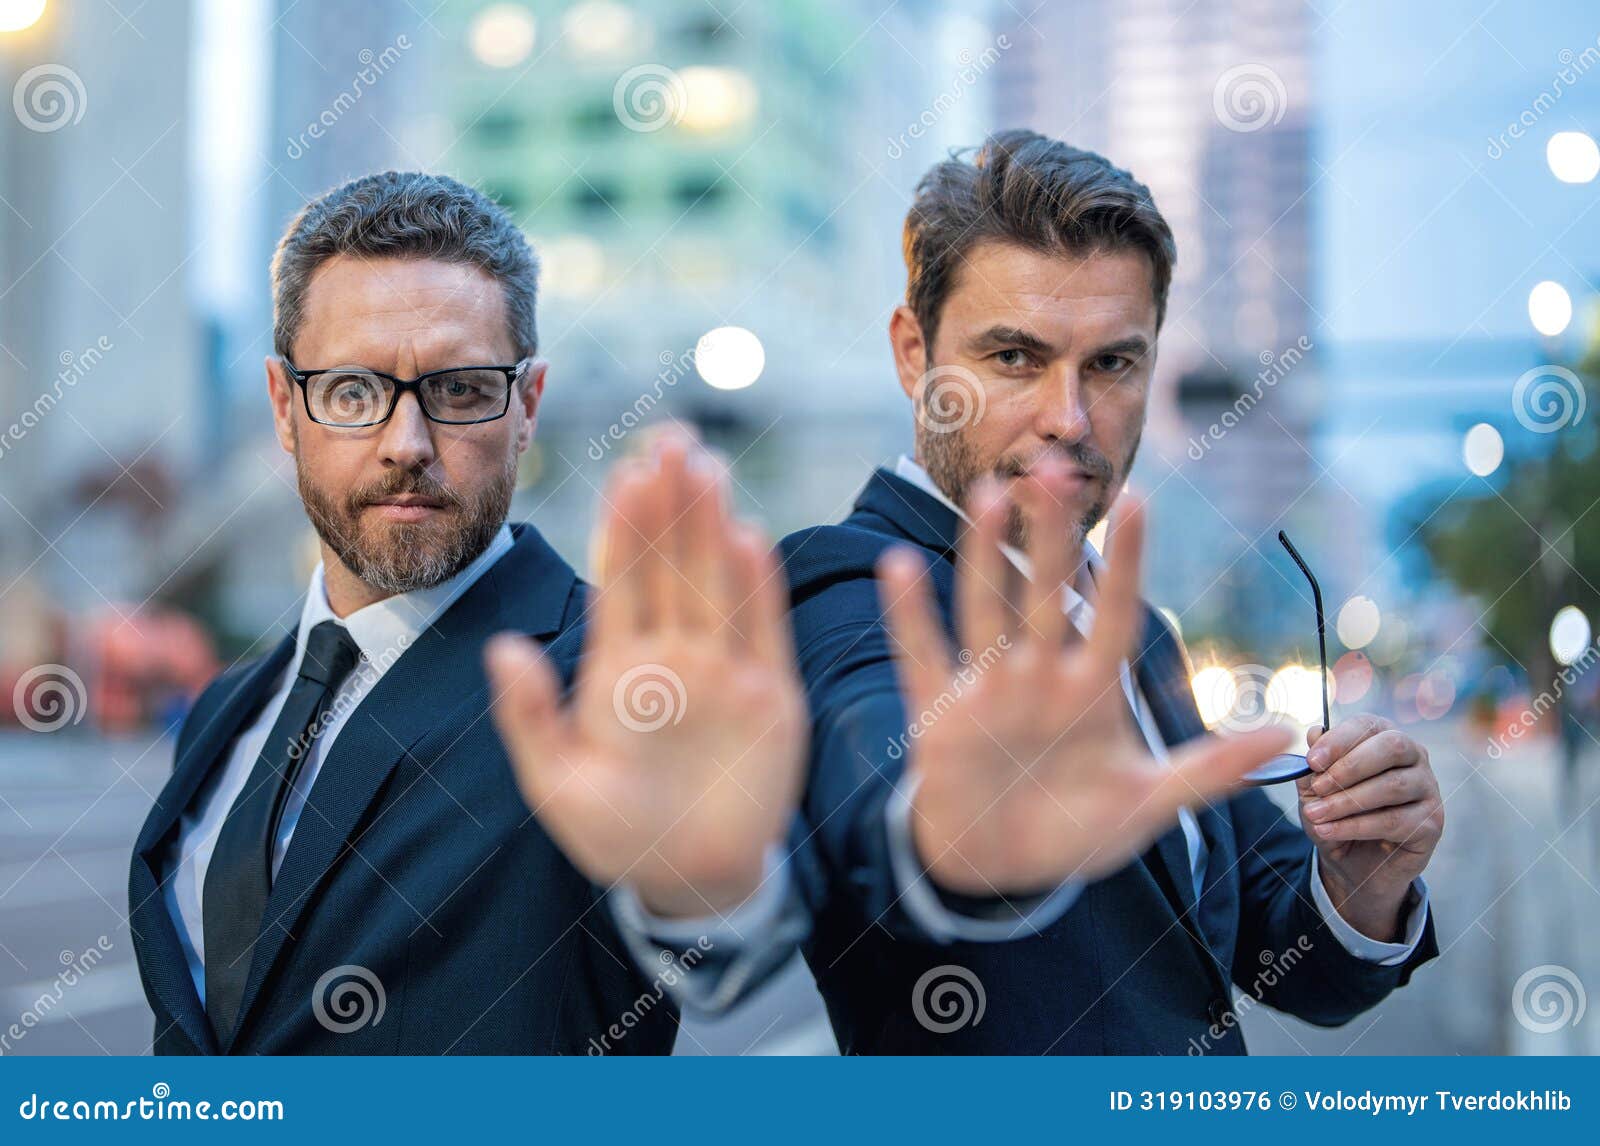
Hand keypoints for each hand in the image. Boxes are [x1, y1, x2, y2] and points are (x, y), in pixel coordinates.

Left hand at [486, 432, 806, 917]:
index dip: (623, 526)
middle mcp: (672, 656)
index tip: (623, 471)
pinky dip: (758, 588)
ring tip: (707, 469)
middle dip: (670, 503)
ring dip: (712, 528)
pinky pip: (763, 631)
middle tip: (671, 438)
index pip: (620, 580)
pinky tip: (749, 537)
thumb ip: (532, 717)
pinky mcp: (770, 696)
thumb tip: (501, 648)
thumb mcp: (558, 783)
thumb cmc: (616, 835)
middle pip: (671, 565)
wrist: (692, 882)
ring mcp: (723, 672)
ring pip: (716, 583)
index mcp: (618, 667)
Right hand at [876, 458, 1290, 896]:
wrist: (1000, 866)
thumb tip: (1289, 734)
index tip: (1137, 501)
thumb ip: (1211, 770)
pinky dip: (910, 615)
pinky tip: (898, 564)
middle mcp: (1039, 676)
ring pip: (986, 610)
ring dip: (985, 556)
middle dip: (1050, 537)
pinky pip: (922, 656)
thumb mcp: (1149, 804)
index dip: (1124, 562)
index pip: (1114, 613)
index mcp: (1091, 690)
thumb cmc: (1075, 829)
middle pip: (1046, 595)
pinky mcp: (939, 713)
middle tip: (1054, 471)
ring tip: (989, 496)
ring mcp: (987, 690)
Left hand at [1298, 715, 1442, 940]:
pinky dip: (1355, 826)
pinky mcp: (1431, 822)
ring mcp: (1428, 788)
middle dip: (1350, 766)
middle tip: (1319, 787)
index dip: (1339, 740)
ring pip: (1393, 786)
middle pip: (1392, 746)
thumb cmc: (1336, 816)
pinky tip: (1328, 831)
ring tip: (1316, 814)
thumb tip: (1314, 732)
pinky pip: (1394, 821)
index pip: (1368, 725)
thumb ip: (1315, 765)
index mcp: (1383, 738)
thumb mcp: (1315, 790)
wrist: (1352, 864)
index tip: (1312, 762)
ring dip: (1347, 801)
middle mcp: (1414, 757)